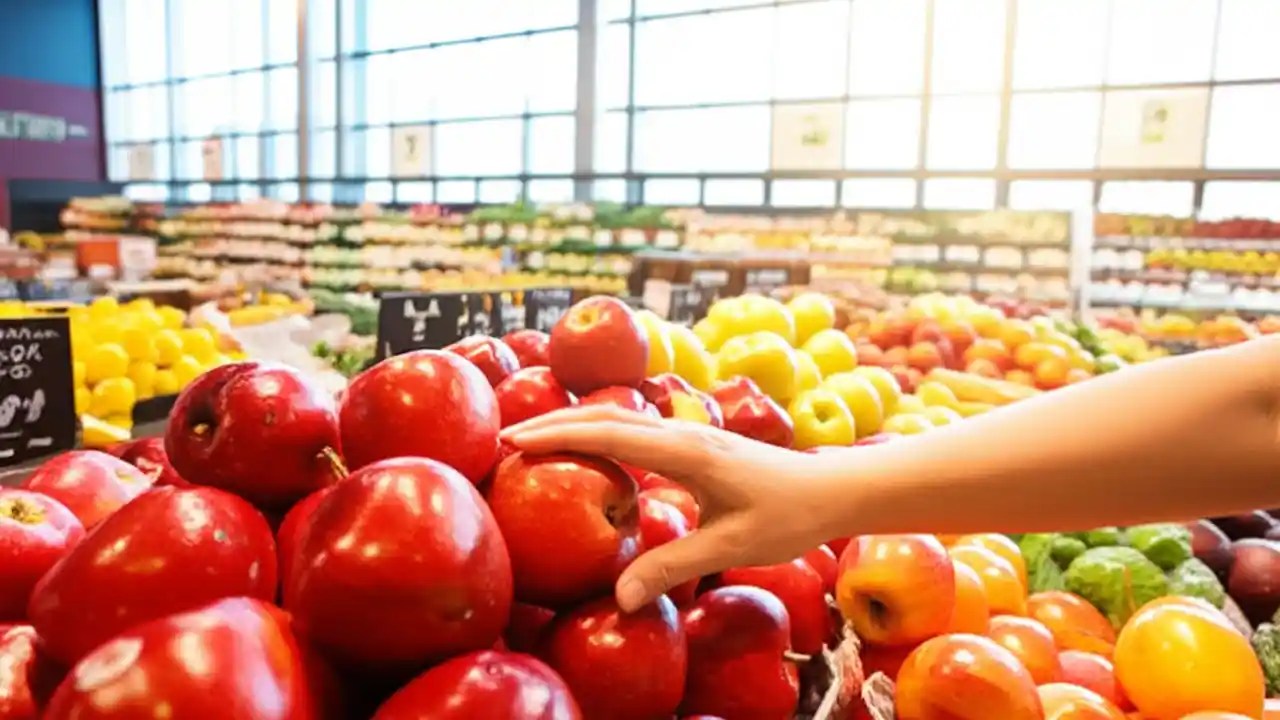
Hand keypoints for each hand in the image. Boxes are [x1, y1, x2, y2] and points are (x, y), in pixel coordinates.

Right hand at [502, 406, 837, 611]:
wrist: (831, 489)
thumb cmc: (788, 516)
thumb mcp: (731, 546)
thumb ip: (673, 566)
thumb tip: (618, 597)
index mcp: (687, 451)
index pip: (609, 433)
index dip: (558, 434)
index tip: (514, 439)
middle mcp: (683, 432)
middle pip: (605, 417)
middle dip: (553, 424)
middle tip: (503, 438)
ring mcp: (689, 432)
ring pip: (620, 419)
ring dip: (575, 424)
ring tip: (532, 440)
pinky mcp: (694, 442)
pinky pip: (636, 429)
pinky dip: (601, 432)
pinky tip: (587, 449)